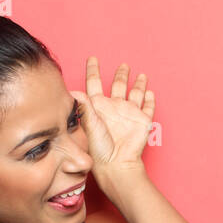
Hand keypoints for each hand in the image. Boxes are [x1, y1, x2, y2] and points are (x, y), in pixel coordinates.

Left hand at [71, 56, 154, 180]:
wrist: (116, 164)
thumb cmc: (99, 149)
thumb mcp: (89, 126)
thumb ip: (84, 108)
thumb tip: (72, 92)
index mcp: (98, 106)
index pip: (94, 83)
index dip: (93, 70)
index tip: (92, 58)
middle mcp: (114, 107)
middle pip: (118, 85)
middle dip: (121, 74)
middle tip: (123, 65)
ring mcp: (129, 113)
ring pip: (135, 93)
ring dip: (138, 84)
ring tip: (141, 75)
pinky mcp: (142, 121)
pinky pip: (148, 107)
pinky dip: (150, 99)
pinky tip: (150, 92)